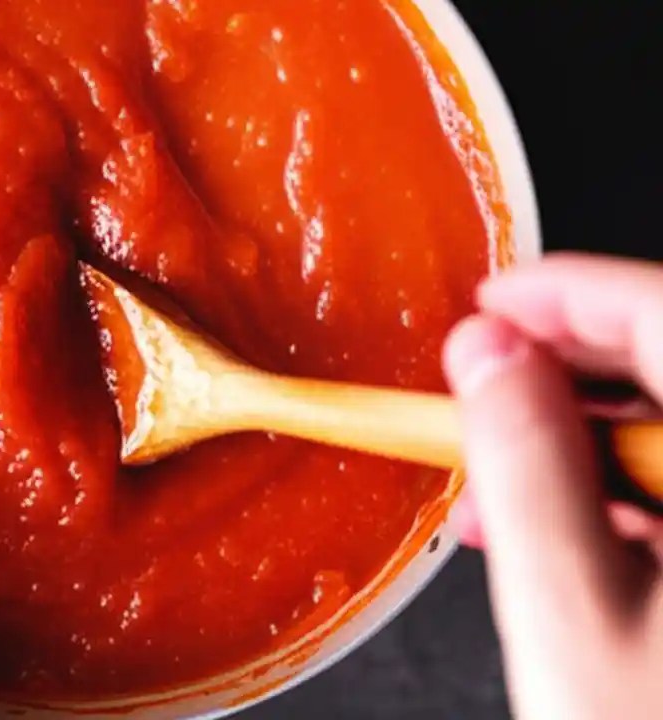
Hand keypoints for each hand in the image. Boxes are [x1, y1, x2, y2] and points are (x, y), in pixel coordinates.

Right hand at [443, 253, 662, 719]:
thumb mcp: (575, 614)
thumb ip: (526, 466)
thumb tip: (486, 356)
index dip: (573, 295)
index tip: (490, 301)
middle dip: (567, 373)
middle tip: (474, 386)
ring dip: (582, 449)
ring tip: (490, 492)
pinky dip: (619, 504)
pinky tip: (553, 538)